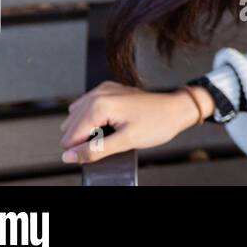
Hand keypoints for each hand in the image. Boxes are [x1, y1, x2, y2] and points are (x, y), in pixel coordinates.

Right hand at [59, 80, 203, 164]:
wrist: (177, 108)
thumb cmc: (157, 123)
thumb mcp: (125, 142)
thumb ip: (94, 150)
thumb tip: (69, 157)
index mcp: (99, 105)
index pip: (71, 135)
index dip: (80, 150)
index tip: (95, 155)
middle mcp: (98, 94)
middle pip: (71, 125)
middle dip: (83, 139)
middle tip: (106, 145)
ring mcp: (103, 90)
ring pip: (77, 116)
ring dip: (86, 130)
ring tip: (108, 136)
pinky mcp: (109, 90)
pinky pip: (88, 107)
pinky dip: (92, 119)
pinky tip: (107, 126)